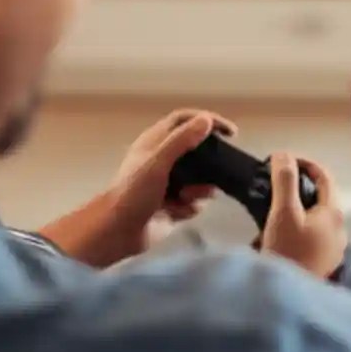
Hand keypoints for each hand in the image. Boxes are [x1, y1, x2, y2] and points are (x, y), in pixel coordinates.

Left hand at [112, 109, 237, 250]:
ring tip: (191, 197)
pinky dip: (190, 207)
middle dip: (210, 162)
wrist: (119, 231)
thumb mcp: (158, 162)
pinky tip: (179, 212)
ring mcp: (168, 183)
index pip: (185, 120)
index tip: (231, 133)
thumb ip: (182, 140)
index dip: (208, 120)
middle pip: (196, 150)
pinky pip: (194, 202)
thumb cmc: (135, 192)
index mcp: (155, 142)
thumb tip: (206, 120)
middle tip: (225, 168)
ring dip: (201, 189)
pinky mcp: (173, 205)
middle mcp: (162, 159)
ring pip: (199, 179)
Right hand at [260, 153, 346, 277]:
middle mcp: (341, 229)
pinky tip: (282, 233)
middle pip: (322, 197)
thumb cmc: (287, 251)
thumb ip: (285, 180)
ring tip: (275, 208)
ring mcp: (335, 249)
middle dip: (300, 187)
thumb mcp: (283, 212)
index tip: (282, 161)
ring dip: (299, 208)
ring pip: (318, 217)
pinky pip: (314, 235)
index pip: (325, 176)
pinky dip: (300, 226)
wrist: (287, 298)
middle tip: (275, 185)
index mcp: (335, 213)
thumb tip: (283, 154)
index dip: (305, 163)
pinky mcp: (324, 264)